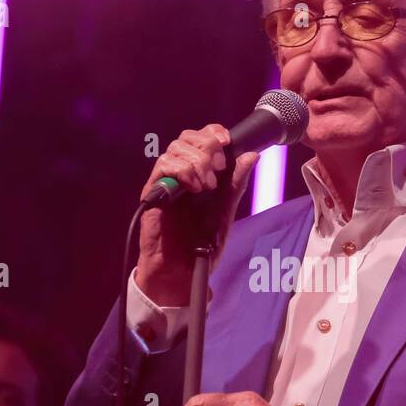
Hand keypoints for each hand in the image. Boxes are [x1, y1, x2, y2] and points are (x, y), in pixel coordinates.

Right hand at [135, 124, 258, 306]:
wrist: (182, 272)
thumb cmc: (199, 246)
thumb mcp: (225, 212)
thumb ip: (235, 184)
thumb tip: (251, 155)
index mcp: (199, 175)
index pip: (201, 138)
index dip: (213, 133)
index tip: (226, 140)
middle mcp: (181, 175)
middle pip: (187, 138)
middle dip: (207, 147)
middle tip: (218, 168)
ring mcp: (166, 183)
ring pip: (175, 149)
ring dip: (196, 161)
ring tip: (206, 186)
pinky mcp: (153, 192)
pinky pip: (163, 167)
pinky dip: (181, 171)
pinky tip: (193, 188)